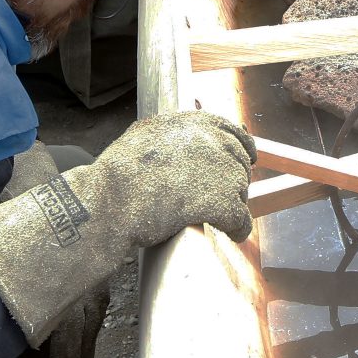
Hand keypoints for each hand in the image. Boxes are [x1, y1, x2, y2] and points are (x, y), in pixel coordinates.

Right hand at [0, 110, 255, 347]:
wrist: (108, 202)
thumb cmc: (117, 175)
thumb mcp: (144, 136)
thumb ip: (172, 133)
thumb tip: (187, 132)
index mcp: (193, 123)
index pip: (233, 130)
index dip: (242, 147)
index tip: (248, 158)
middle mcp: (211, 141)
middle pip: (238, 163)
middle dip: (232, 180)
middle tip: (218, 197)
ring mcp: (219, 170)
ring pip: (241, 191)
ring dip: (233, 204)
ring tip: (218, 218)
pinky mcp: (221, 202)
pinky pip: (241, 219)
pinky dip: (238, 228)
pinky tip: (232, 234)